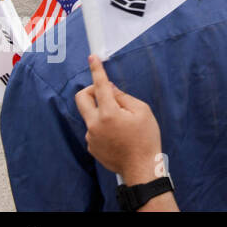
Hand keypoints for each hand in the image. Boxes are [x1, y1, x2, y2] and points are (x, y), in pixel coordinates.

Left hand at [74, 55, 163, 185]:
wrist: (141, 167)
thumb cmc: (146, 138)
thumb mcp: (142, 111)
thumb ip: (124, 97)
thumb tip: (111, 90)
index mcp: (108, 113)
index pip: (99, 86)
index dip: (96, 70)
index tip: (92, 58)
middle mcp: (94, 124)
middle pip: (81, 99)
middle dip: (90, 90)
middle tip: (104, 92)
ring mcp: (90, 136)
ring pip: (91, 115)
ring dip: (103, 112)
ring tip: (123, 124)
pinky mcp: (91, 146)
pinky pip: (94, 129)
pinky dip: (104, 126)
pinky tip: (119, 135)